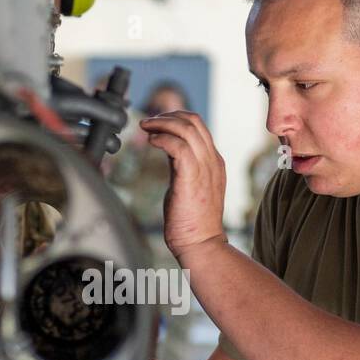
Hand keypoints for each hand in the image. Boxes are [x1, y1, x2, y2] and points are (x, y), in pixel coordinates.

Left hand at [138, 111, 226, 260]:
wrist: (201, 244)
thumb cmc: (192, 221)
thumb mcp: (190, 184)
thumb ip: (183, 165)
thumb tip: (167, 149)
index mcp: (214, 161)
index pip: (199, 126)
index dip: (175, 118)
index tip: (156, 123)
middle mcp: (212, 160)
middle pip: (194, 121)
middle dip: (167, 116)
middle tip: (148, 122)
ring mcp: (204, 168)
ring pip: (187, 129)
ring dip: (162, 124)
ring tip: (145, 128)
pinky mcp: (191, 178)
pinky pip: (179, 147)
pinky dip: (163, 139)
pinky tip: (151, 142)